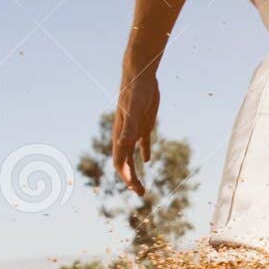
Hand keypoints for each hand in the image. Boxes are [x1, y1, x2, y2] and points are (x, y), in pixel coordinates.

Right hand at [112, 63, 159, 195]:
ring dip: (136, 171)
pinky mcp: (144, 123)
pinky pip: (143, 142)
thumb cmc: (135, 92)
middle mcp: (125, 135)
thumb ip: (129, 128)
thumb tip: (123, 145)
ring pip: (132, 155)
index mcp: (121, 134)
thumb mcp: (134, 111)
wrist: (139, 75)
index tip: (133, 186)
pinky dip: (145, 152)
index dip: (125, 175)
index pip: (120, 161)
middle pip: (126, 163)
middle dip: (131, 179)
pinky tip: (149, 159)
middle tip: (141, 193)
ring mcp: (134, 129)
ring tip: (142, 185)